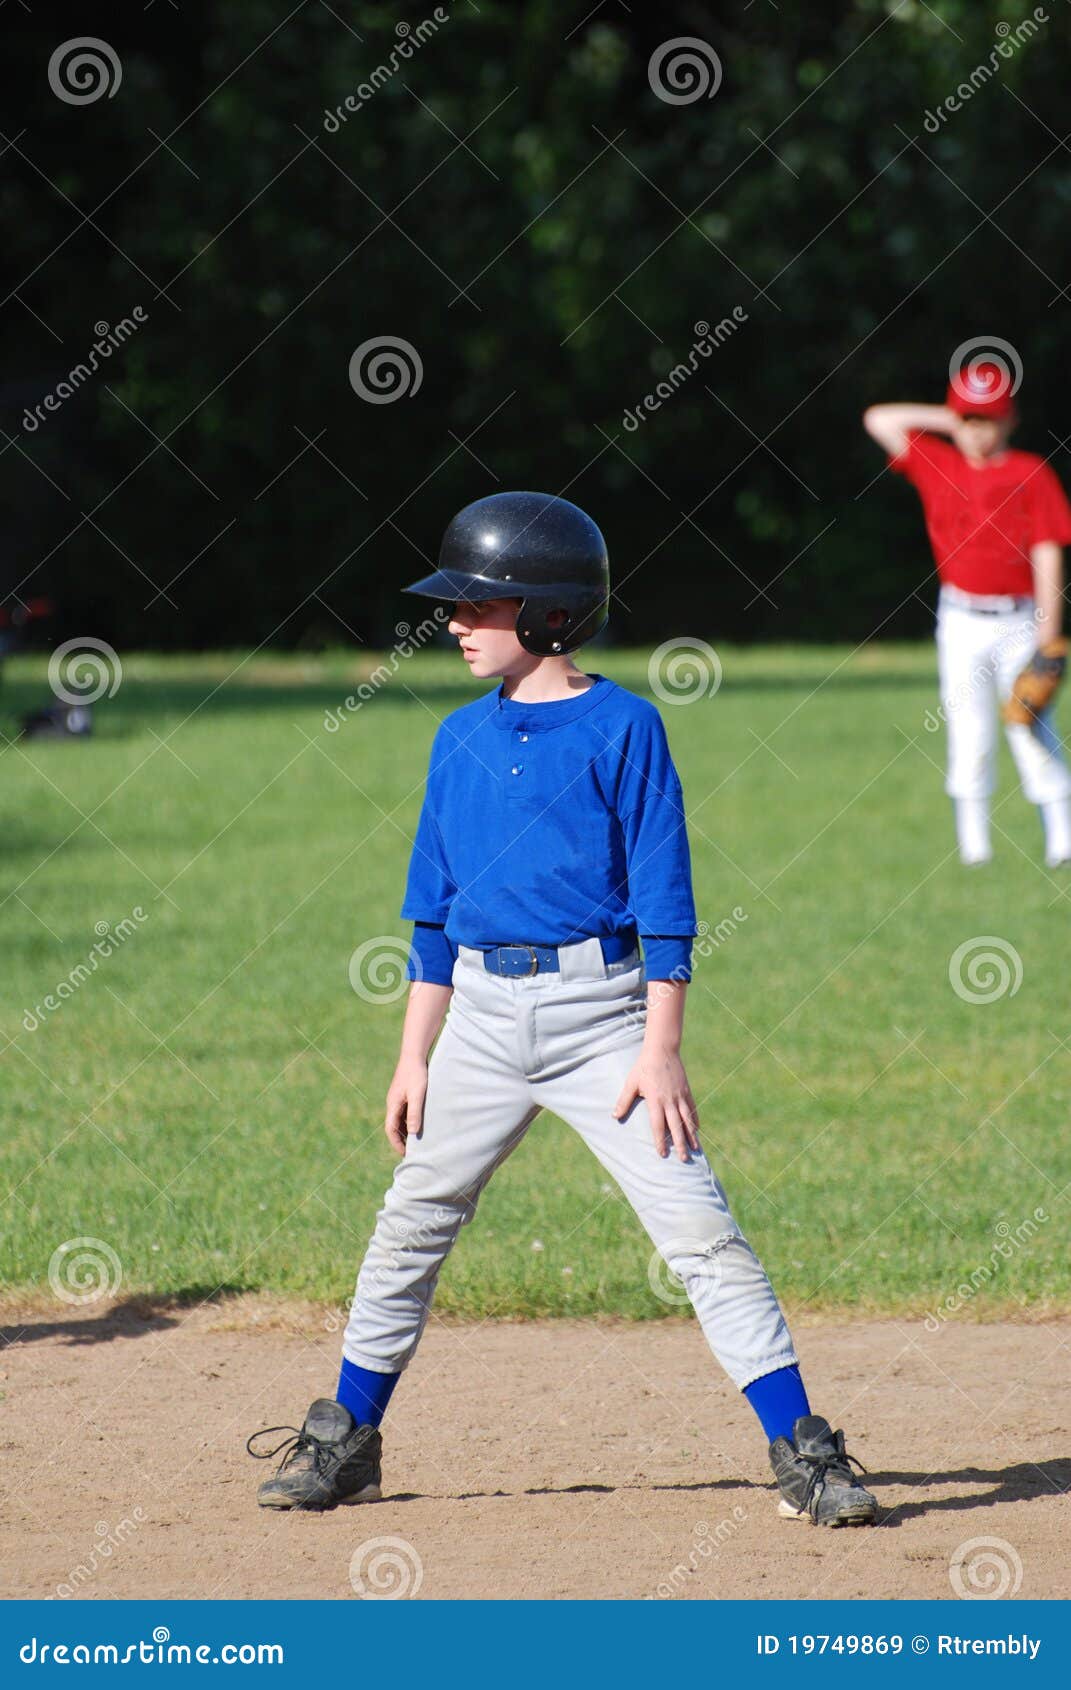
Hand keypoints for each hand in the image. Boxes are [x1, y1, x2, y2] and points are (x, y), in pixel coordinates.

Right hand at [384, 1056, 427, 1156]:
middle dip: (400, 1140)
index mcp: (393, 1105)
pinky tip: (418, 1125)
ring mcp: (397, 1099)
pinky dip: (408, 1122)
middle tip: (410, 1152)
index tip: (405, 1153)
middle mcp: (392, 1103)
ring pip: (398, 1120)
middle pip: (393, 1127)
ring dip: (404, 1131)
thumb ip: (415, 1113)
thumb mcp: (418, 1095)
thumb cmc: (416, 1074)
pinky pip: (403, 1113)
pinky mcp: (403, 1095)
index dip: (396, 1143)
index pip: (390, 1129)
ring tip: (415, 1142)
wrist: (414, 1055)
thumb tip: (412, 1133)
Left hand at [613, 1044, 699, 1161]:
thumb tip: (614, 1116)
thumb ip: (624, 1100)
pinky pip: (692, 1109)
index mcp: (656, 1100)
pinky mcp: (686, 1091)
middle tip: (683, 1160)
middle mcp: (670, 1100)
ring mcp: (680, 1096)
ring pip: (687, 1120)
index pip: (658, 1125)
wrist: (662, 1050)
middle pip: (676, 1126)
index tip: (662, 1154)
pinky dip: (694, 1121)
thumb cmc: (643, 1066)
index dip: (660, 1140)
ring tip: (695, 1150)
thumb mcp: (631, 1082)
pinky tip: (696, 1131)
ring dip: (691, 1136)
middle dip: (680, 1144)